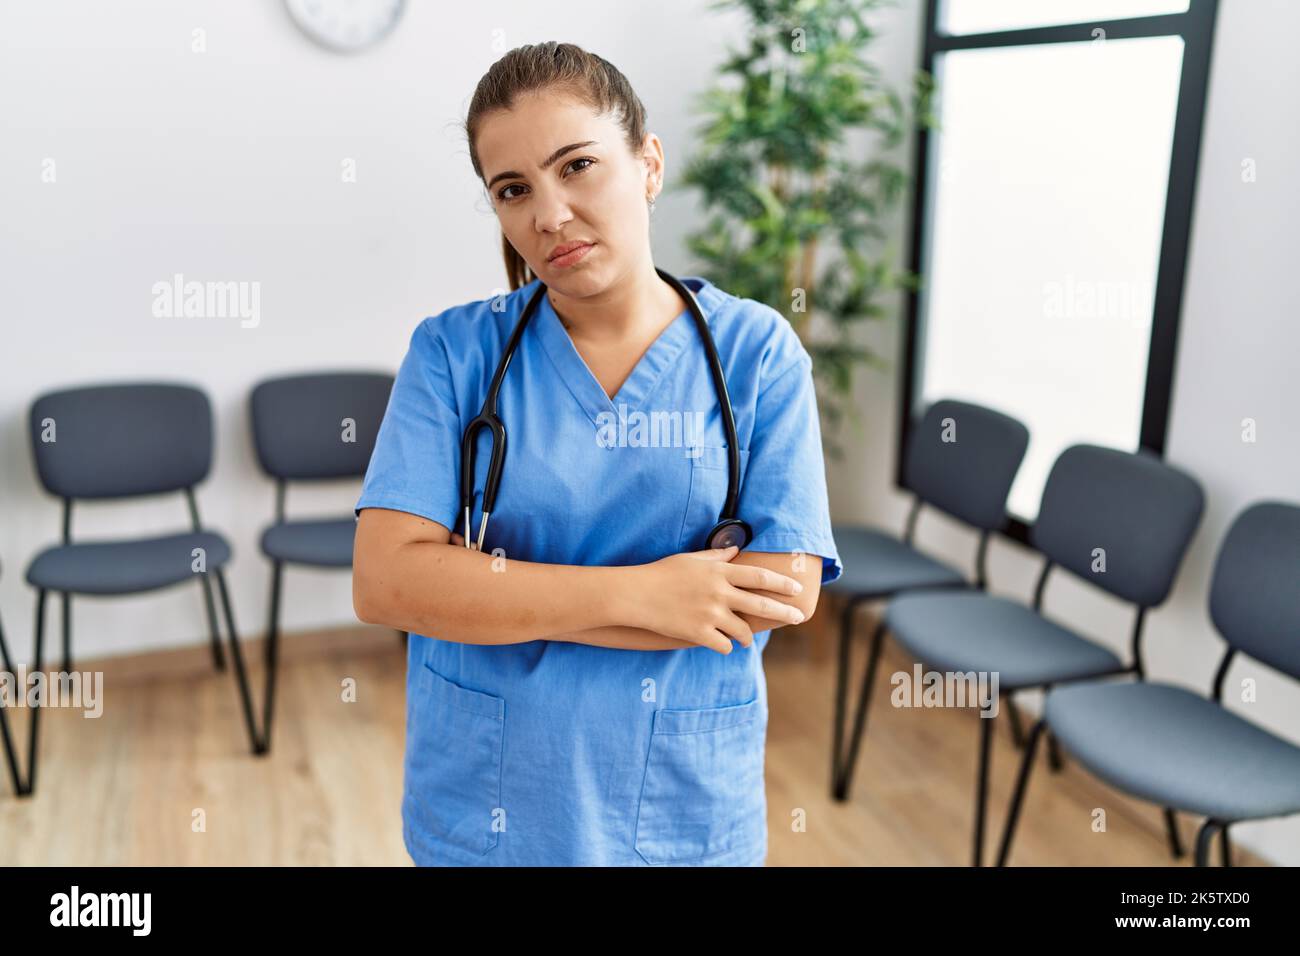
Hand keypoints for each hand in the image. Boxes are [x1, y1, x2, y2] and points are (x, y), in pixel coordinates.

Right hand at [627, 545, 805, 653]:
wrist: (636, 594)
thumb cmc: (661, 573)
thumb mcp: (690, 559)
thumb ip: (716, 557)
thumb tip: (735, 550)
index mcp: (719, 572)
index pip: (759, 576)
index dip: (781, 583)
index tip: (797, 589)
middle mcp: (719, 593)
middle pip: (761, 604)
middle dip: (784, 611)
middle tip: (799, 617)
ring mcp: (709, 614)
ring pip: (743, 631)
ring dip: (747, 636)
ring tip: (745, 638)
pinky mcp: (698, 633)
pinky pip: (723, 646)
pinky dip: (726, 646)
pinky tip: (722, 644)